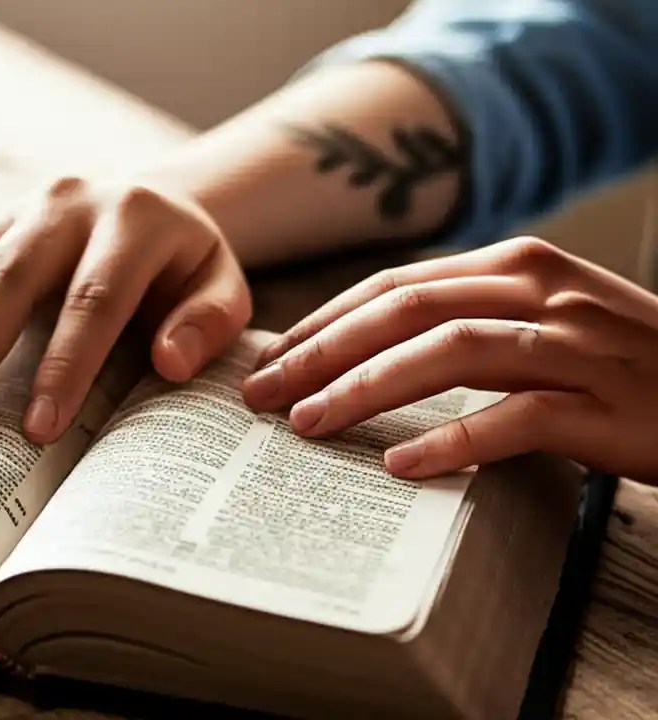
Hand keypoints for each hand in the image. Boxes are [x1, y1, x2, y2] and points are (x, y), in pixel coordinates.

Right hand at [0, 176, 251, 442]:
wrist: (148, 207)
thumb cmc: (183, 269)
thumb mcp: (220, 287)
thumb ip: (208, 322)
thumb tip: (169, 361)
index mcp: (133, 218)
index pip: (94, 297)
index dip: (64, 365)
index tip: (37, 429)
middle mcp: (64, 203)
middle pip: (6, 278)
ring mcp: (14, 211)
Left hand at [241, 237, 657, 483]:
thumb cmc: (624, 362)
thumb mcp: (544, 317)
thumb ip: (467, 320)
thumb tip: (364, 349)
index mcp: (517, 264)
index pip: (395, 285)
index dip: (324, 321)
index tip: (272, 357)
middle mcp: (542, 291)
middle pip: (405, 310)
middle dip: (322, 352)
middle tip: (263, 393)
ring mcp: (575, 345)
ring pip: (448, 353)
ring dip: (366, 389)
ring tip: (308, 425)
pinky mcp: (603, 404)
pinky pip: (514, 418)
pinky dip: (453, 440)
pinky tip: (402, 465)